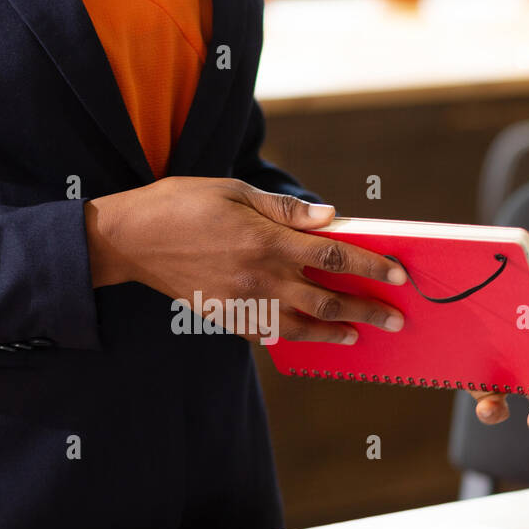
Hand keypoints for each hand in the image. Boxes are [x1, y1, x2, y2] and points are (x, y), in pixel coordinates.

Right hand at [85, 177, 407, 343]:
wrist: (131, 239)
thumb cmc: (180, 204)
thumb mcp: (234, 191)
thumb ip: (285, 209)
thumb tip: (330, 218)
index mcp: (267, 240)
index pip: (333, 257)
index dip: (371, 266)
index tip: (398, 275)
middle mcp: (260, 277)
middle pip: (327, 300)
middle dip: (367, 310)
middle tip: (396, 319)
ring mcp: (243, 302)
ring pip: (301, 326)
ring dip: (336, 332)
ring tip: (359, 335)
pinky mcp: (226, 316)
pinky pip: (267, 332)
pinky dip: (293, 337)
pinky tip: (309, 336)